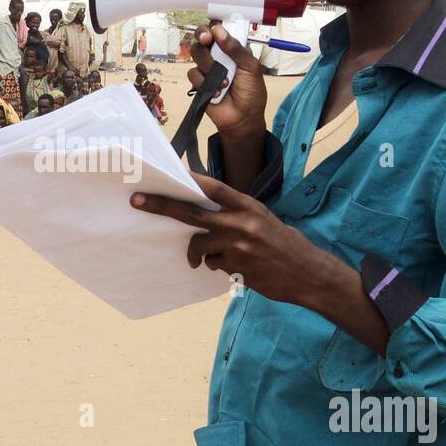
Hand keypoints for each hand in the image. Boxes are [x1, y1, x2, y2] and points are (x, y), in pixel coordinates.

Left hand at [129, 173, 328, 304]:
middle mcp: (240, 223)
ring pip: (200, 245)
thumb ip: (235, 213)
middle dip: (161, 207)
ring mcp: (237, 246)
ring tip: (219, 256)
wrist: (307, 273)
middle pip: (191, 213)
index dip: (189, 180)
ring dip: (201, 253)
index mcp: (248, 205)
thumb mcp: (262, 219)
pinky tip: (239, 267)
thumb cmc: (283, 244)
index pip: (213, 187)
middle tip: (138, 202)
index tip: (168, 173)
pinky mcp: (235, 267)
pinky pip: (213, 264)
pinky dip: (218, 265)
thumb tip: (201, 213)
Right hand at [189, 21, 267, 140]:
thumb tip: (218, 30)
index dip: (213, 27)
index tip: (213, 30)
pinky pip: (193, 74)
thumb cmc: (252, 92)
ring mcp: (207, 68)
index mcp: (232, 49)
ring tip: (224, 80)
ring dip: (209, 65)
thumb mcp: (250, 67)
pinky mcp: (199, 82)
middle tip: (206, 40)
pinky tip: (216, 91)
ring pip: (196, 54)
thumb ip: (235, 48)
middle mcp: (218, 55)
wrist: (243, 119)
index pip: (218, 30)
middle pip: (202, 38)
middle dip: (202, 36)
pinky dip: (205, 82)